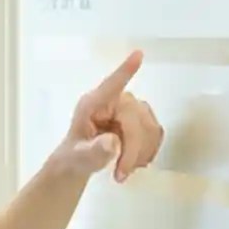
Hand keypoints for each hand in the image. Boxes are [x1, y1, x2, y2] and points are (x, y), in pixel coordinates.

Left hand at [53, 49, 163, 181]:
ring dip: (140, 153)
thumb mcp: (77, 160)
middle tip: (120, 174)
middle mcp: (113, 101)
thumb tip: (112, 143)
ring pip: (149, 127)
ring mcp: (129, 109)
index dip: (125, 71)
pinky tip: (134, 161)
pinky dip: (148, 151)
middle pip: (135, 119)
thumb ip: (92, 152)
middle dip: (132, 150)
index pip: (111, 86)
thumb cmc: (73, 157)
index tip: (138, 54)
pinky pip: (155, 133)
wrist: (79, 164)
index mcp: (92, 104)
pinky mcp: (141, 120)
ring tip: (123, 170)